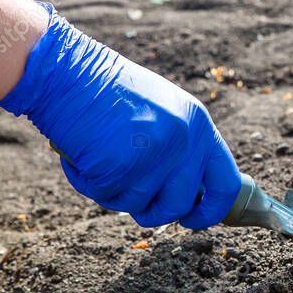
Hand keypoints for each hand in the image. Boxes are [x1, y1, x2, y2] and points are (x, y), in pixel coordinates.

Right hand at [0, 4, 240, 228]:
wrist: (67, 71)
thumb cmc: (108, 91)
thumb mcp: (162, 111)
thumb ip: (181, 148)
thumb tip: (188, 195)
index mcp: (199, 125)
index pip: (226, 184)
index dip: (210, 211)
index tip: (192, 221)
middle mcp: (185, 140)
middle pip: (179, 205)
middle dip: (153, 212)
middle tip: (129, 197)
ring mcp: (155, 153)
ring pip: (136, 204)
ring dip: (112, 191)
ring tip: (97, 157)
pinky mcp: (122, 164)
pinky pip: (104, 194)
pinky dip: (86, 181)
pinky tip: (80, 153)